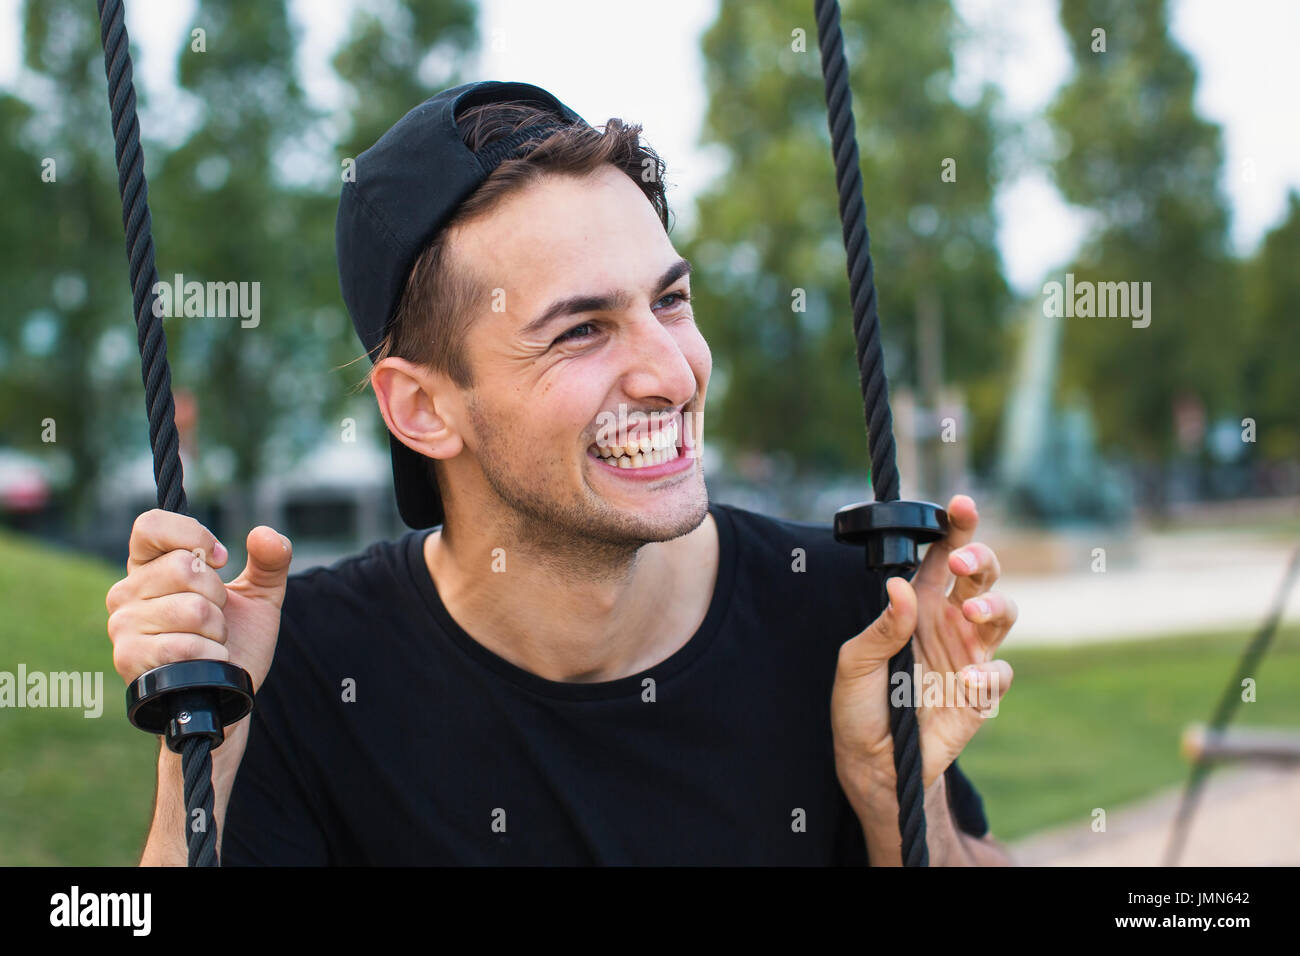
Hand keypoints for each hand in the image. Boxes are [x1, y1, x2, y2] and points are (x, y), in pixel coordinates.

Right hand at [106, 511, 293, 704]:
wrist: (229, 691)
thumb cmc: (237, 639)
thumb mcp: (261, 594)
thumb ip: (271, 559)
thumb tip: (265, 535)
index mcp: (151, 566)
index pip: (151, 525)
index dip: (193, 536)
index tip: (221, 559)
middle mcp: (127, 591)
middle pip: (182, 567)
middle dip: (218, 595)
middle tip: (215, 617)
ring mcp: (123, 625)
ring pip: (191, 609)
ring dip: (218, 630)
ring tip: (210, 642)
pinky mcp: (129, 658)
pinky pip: (185, 645)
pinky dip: (213, 655)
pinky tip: (208, 662)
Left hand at [831, 494, 1014, 798]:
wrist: (873, 763)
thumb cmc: (859, 706)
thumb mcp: (857, 662)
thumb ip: (882, 627)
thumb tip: (902, 588)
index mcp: (918, 606)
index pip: (942, 557)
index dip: (956, 529)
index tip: (960, 506)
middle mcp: (949, 623)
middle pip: (982, 576)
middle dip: (980, 560)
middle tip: (963, 563)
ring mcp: (969, 656)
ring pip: (1002, 613)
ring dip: (993, 604)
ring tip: (971, 611)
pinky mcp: (981, 694)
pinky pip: (999, 673)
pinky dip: (990, 671)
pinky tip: (970, 678)